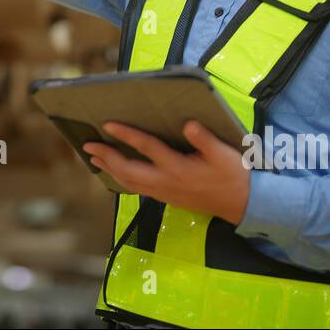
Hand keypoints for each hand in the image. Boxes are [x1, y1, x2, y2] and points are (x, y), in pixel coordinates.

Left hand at [82, 120, 250, 223]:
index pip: (147, 148)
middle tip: (87, 145)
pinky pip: (138, 189)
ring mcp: (165, 193)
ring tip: (94, 159)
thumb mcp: (224, 154)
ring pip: (130, 183)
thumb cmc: (233, 175)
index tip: (108, 124)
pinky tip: (117, 173)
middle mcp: (167, 182)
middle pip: (128, 171)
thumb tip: (188, 124)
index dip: (126, 135)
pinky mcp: (167, 198)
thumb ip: (205, 139)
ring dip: (110, 169)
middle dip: (106, 157)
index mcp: (179, 168)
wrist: (242, 204)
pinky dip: (122, 180)